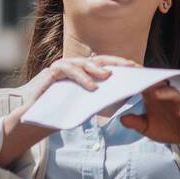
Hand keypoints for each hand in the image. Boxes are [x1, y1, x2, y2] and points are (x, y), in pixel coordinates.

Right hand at [14, 55, 138, 133]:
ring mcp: (64, 66)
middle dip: (115, 62)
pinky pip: (69, 72)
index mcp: (85, 71)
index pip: (106, 64)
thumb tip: (127, 95)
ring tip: (109, 76)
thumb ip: (103, 98)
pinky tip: (92, 87)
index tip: (138, 67)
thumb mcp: (88, 104)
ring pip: (83, 63)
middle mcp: (75, 65)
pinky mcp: (53, 72)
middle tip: (130, 66)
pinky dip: (82, 78)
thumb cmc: (65, 111)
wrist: (41, 119)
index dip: (122, 65)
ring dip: (97, 69)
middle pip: (98, 60)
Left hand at [120, 81, 179, 153]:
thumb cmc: (168, 129)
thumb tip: (121, 119)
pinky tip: (179, 111)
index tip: (123, 79)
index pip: (144, 86)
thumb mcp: (148, 128)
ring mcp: (179, 104)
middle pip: (157, 86)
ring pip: (173, 93)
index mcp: (154, 99)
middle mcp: (166, 97)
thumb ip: (136, 123)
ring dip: (165, 92)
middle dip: (148, 82)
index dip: (135, 82)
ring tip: (155, 93)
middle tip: (137, 79)